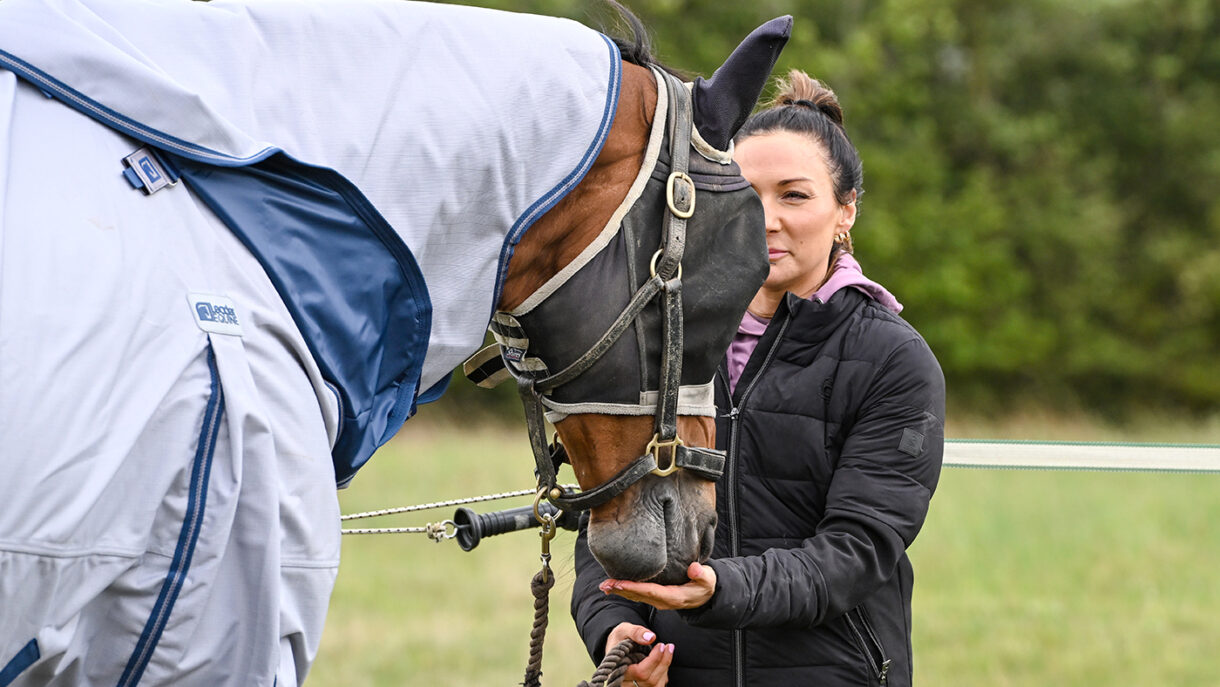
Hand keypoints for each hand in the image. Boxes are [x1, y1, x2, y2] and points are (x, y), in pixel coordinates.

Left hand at [598, 561, 716, 609]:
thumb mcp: (708, 579)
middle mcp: (662, 601)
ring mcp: (658, 601)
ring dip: (620, 591)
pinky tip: (614, 587)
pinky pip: (638, 595)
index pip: (650, 592)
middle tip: (605, 585)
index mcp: (673, 597)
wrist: (706, 596)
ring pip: (635, 597)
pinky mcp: (655, 597)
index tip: (620, 583)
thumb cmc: (706, 585)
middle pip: (638, 596)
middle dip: (621, 590)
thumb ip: (702, 574)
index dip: (634, 588)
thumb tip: (693, 568)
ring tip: (604, 586)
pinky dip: (625, 591)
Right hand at [606, 623, 672, 686]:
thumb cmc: (619, 638)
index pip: (640, 672)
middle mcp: (625, 682)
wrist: (617, 645)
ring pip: (655, 685)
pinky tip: (662, 663)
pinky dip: (663, 675)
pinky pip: (656, 686)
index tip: (661, 645)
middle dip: (663, 662)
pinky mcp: (641, 686)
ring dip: (664, 669)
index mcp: (618, 669)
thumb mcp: (624, 630)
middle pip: (650, 680)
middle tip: (668, 647)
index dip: (654, 660)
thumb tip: (651, 637)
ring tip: (667, 652)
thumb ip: (636, 632)